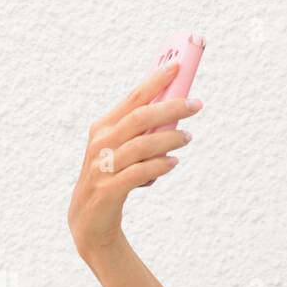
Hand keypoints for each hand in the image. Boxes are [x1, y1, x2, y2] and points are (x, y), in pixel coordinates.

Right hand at [67, 60, 203, 254]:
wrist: (89, 220)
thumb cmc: (113, 178)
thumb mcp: (123, 151)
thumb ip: (143, 133)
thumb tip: (176, 115)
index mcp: (104, 126)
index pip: (133, 97)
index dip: (156, 80)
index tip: (179, 66)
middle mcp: (100, 142)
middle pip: (140, 117)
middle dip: (170, 107)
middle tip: (196, 104)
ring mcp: (103, 166)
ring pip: (141, 145)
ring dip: (169, 139)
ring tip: (188, 138)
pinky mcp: (108, 190)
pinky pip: (139, 173)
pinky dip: (159, 166)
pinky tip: (173, 163)